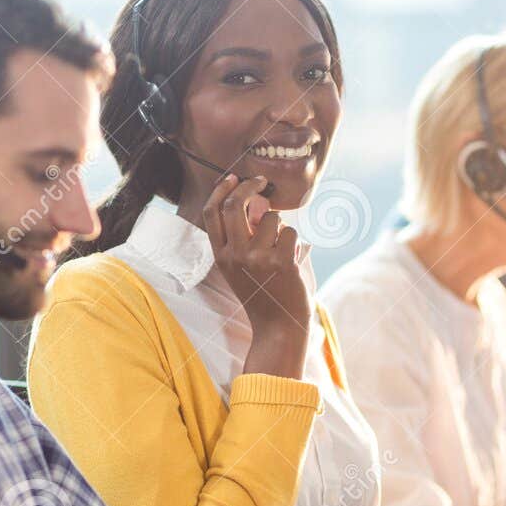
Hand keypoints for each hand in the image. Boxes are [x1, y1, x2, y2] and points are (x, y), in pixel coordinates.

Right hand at [201, 173, 310, 376]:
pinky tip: (290, 262)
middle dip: (251, 186)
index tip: (234, 178)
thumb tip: (256, 202)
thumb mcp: (239, 267)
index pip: (212, 213)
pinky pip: (290, 232)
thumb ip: (241, 237)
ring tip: (281, 248)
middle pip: (236, 204)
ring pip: (271, 218)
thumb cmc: (261, 293)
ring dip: (280, 226)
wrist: (277, 327)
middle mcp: (235, 255)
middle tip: (261, 182)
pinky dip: (293, 241)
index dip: (222, 189)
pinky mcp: (281, 262)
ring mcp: (257, 258)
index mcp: (221, 256)